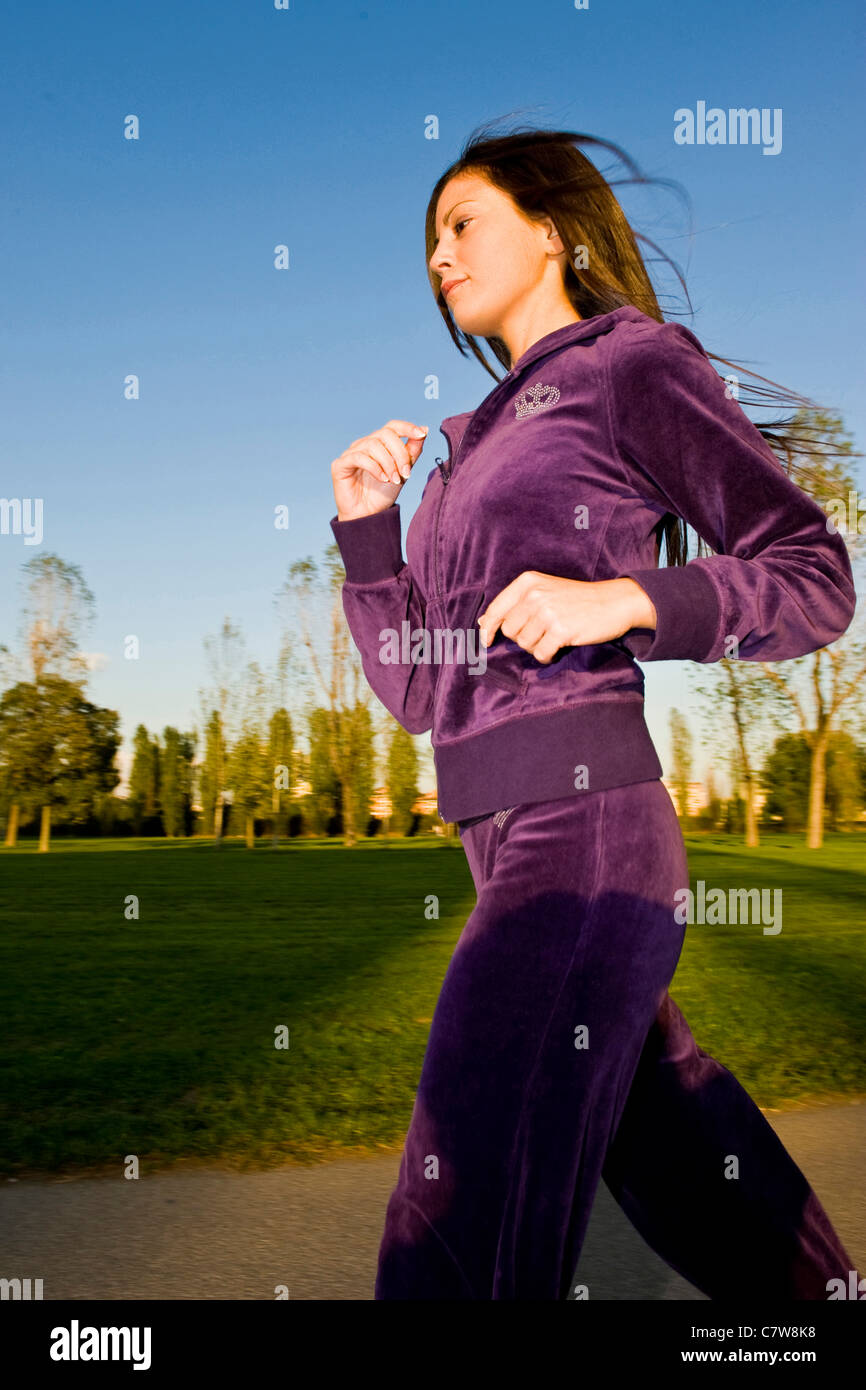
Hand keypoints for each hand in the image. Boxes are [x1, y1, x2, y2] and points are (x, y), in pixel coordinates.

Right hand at [332, 419, 428, 521]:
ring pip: (373, 445)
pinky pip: (359, 457)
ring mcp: (351, 453)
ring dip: (388, 463)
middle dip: (399, 453)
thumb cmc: (383, 493)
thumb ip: (412, 451)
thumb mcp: (403, 471)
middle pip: (385, 434)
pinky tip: (382, 479)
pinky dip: (374, 468)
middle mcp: (364, 444)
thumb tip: (424, 429)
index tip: (421, 434)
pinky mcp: (340, 464)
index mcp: (379, 444)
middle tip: (406, 473)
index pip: (392, 426)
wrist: (369, 515)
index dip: (407, 427)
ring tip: (394, 479)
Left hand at [477, 572, 657, 663]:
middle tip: (542, 633)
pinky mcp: (561, 630)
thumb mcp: (544, 591)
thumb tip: (484, 622)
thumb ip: (515, 604)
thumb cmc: (577, 599)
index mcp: (527, 582)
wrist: (614, 601)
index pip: (496, 610)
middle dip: (522, 637)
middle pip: (509, 631)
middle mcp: (534, 595)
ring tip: (553, 637)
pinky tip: (559, 647)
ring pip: (524, 644)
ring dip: (537, 646)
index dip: (488, 629)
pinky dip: (547, 656)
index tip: (486, 641)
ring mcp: (547, 612)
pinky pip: (541, 654)